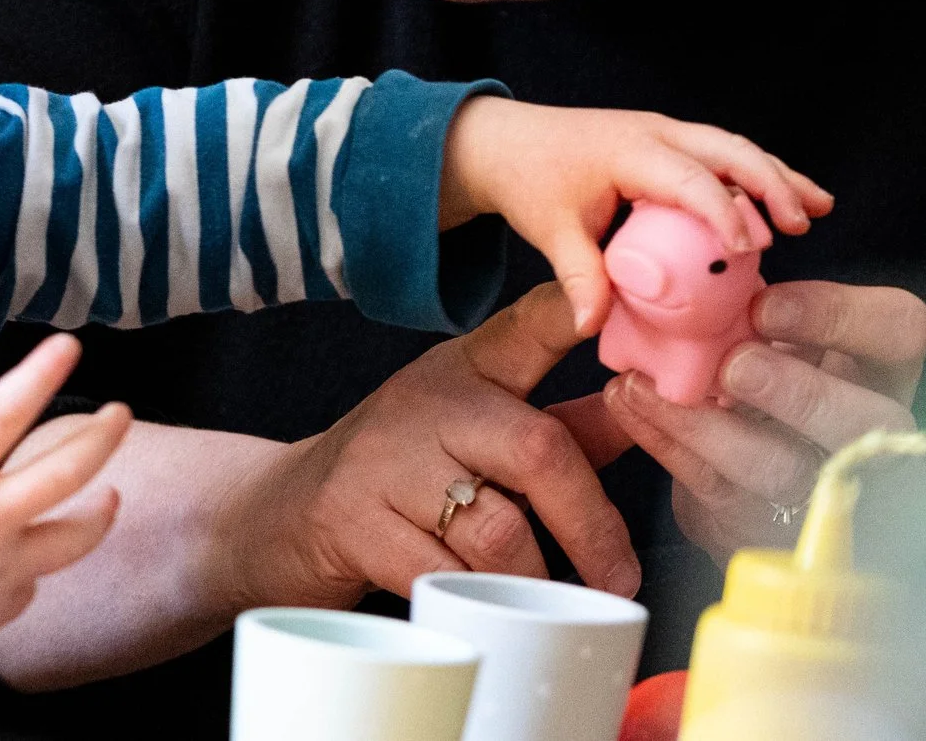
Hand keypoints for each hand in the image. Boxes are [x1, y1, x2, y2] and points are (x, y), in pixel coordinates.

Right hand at [0, 334, 133, 644]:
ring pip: (71, 540)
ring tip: (112, 498)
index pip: (6, 411)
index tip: (69, 346)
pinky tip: (22, 570)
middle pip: (67, 472)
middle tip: (122, 414)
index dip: (40, 374)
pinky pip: (26, 588)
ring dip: (96, 516)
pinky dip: (26, 574)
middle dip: (101, 439)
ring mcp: (2, 570)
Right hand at [210, 283, 639, 610]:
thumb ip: (562, 424)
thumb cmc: (402, 472)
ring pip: (496, 530)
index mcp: (467, 370)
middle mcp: (428, 403)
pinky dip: (475, 606)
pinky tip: (488, 615)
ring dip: (538, 580)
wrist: (281, 515)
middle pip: (536, 450)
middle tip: (620, 577)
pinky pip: (441, 577)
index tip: (609, 309)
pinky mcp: (354, 524)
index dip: (570, 313)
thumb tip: (645, 409)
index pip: (528, 327)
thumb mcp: (477, 430)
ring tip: (554, 604)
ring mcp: (385, 462)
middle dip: (591, 524)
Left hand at [443, 98, 833, 332]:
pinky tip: (787, 201)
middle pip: (728, 149)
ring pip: (734, 148)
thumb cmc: (531, 180)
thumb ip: (577, 275)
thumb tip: (591, 326)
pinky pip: (722, 155)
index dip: (721, 211)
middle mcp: (656, 132)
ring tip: (819, 207)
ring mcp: (667, 133)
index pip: (687, 179)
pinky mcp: (671, 143)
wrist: (510, 140)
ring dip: (776, 175)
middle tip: (805, 222)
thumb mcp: (550, 229)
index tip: (749, 248)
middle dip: (771, 183)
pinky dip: (758, 175)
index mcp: (629, 151)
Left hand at [550, 280, 925, 561]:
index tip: (764, 304)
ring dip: (707, 426)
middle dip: (798, 393)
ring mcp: (827, 496)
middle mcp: (875, 437)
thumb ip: (763, 315)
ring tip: (645, 384)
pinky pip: (719, 494)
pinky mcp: (766, 530)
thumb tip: (704, 273)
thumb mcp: (785, 342)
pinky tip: (631, 406)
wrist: (749, 481)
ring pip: (783, 471)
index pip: (900, 330)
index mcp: (884, 370)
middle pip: (865, 422)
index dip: (837, 316)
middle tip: (732, 366)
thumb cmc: (766, 382)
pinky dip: (669, 445)